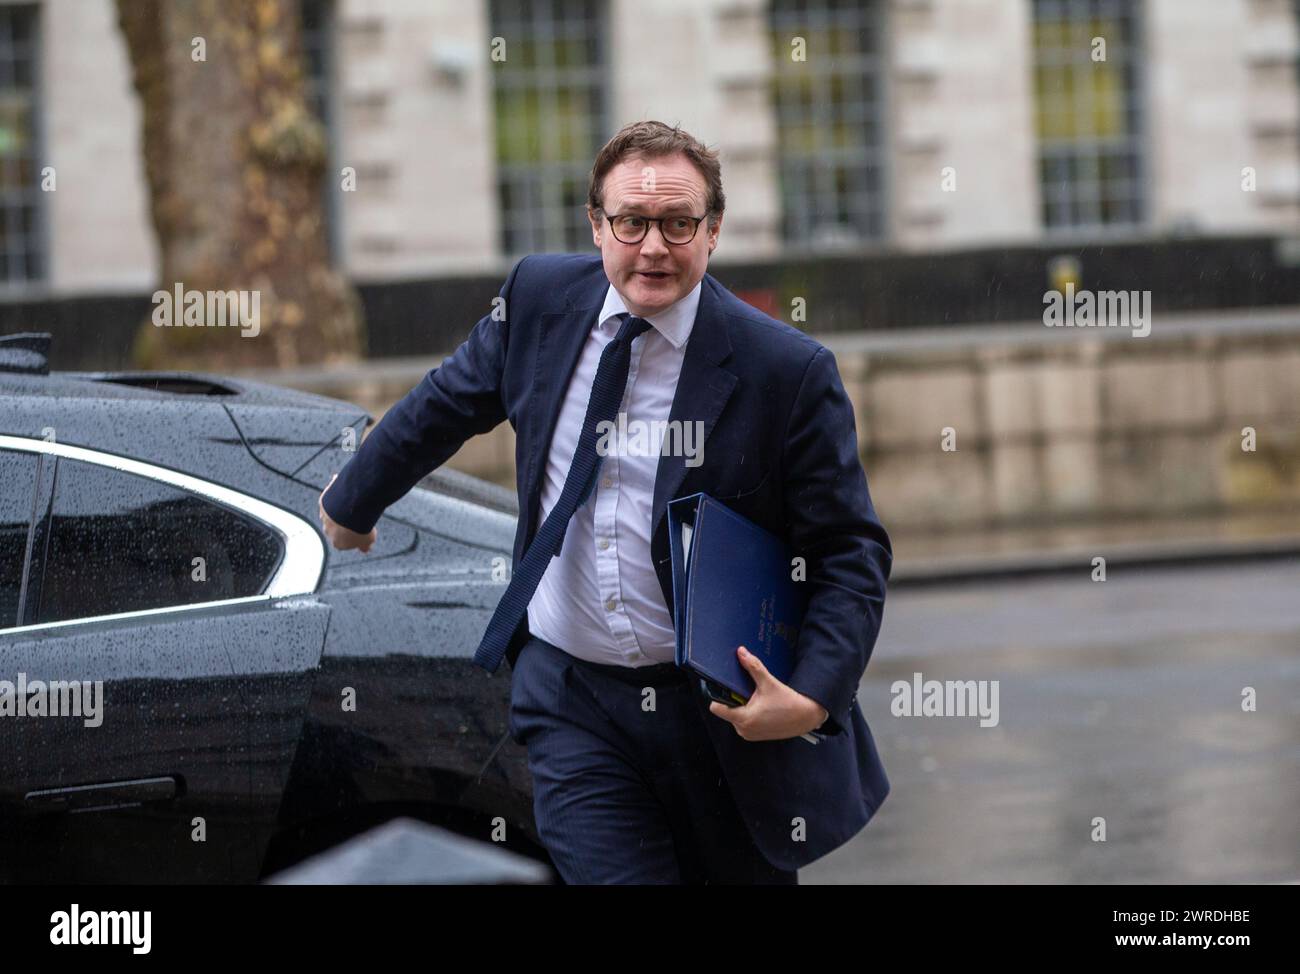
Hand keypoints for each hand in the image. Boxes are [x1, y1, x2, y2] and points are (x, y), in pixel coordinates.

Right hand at [318, 473, 377, 552]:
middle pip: (336, 527)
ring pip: (331, 513)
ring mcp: (324, 517)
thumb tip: (366, 549)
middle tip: (357, 515)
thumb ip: (365, 545)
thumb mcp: (368, 539)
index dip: (352, 535)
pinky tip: (346, 491)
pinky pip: (330, 498)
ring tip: (353, 503)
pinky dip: (336, 494)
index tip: (360, 528)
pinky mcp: (322, 503)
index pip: (343, 542)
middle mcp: (328, 531)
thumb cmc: (359, 527)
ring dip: (340, 508)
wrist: (351, 511)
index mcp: (338, 543)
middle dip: (345, 521)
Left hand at [708, 646, 828, 741]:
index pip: (717, 708)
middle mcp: (743, 729)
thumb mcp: (769, 682)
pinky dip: (749, 714)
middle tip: (748, 691)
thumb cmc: (789, 703)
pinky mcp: (755, 736)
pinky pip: (744, 723)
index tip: (726, 687)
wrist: (806, 716)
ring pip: (735, 716)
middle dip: (734, 699)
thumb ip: (753, 667)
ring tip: (756, 699)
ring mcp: (749, 734)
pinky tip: (761, 707)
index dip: (719, 695)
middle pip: (727, 710)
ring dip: (742, 707)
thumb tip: (741, 653)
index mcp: (744, 718)